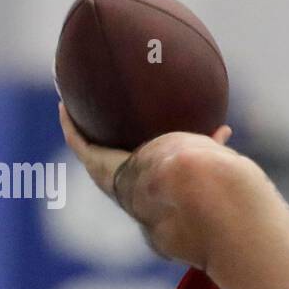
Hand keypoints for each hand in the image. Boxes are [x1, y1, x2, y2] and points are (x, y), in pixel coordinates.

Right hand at [57, 101, 231, 201]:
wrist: (169, 185)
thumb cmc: (190, 175)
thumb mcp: (200, 154)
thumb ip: (210, 143)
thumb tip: (225, 129)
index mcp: (145, 179)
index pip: (135, 167)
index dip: (132, 156)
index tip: (129, 146)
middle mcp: (122, 179)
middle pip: (108, 160)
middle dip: (103, 145)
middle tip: (97, 127)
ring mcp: (105, 172)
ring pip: (88, 149)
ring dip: (79, 132)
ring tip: (70, 112)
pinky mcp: (93, 162)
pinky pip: (77, 139)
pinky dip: (69, 123)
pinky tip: (63, 104)